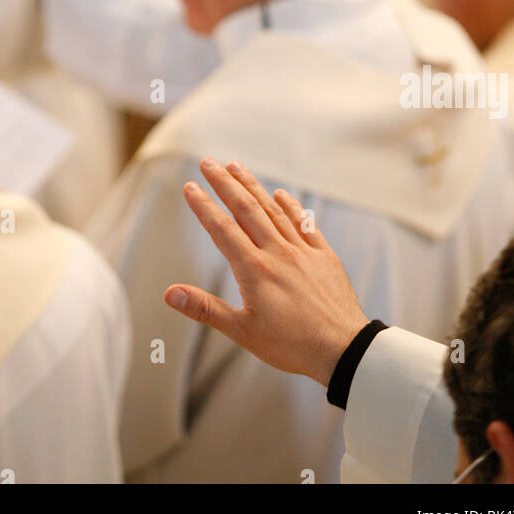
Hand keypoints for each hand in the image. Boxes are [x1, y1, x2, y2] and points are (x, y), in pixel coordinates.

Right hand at [164, 159, 367, 385]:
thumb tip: (170, 293)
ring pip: (273, 211)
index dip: (204, 206)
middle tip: (208, 162)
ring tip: (236, 167)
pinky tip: (281, 194)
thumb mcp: (242, 332)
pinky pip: (305, 225)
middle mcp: (278, 253)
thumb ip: (205, 309)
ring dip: (253, 187)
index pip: (223, 230)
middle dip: (225, 183)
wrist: (343, 350)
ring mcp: (303, 252)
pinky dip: (291, 207)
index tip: (190, 187)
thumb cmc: (291, 346)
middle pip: (247, 210)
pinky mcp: (325, 257)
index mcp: (255, 271)